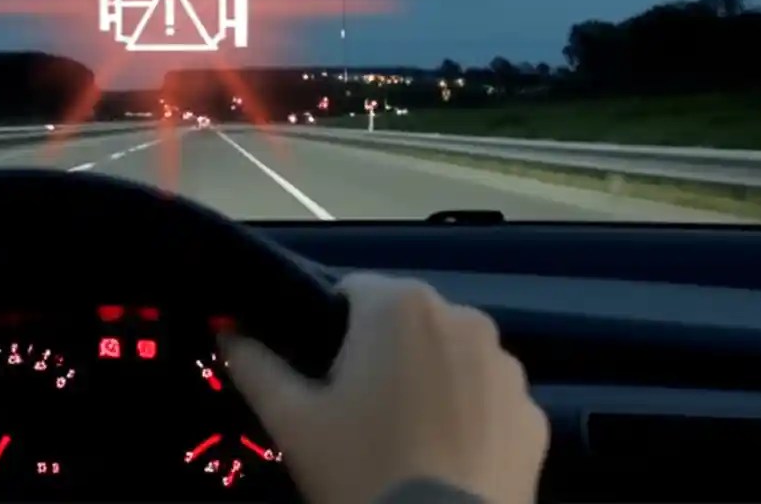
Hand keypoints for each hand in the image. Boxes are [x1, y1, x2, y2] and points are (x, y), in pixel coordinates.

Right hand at [221, 272, 547, 503]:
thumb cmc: (360, 468)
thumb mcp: (291, 420)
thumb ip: (253, 363)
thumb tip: (226, 328)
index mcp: (400, 305)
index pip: (350, 291)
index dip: (328, 331)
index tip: (320, 378)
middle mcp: (464, 318)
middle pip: (404, 323)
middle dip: (380, 354)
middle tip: (354, 413)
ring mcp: (507, 368)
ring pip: (450, 359)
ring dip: (427, 380)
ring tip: (402, 439)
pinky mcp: (534, 415)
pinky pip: (488, 401)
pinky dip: (468, 417)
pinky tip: (444, 457)